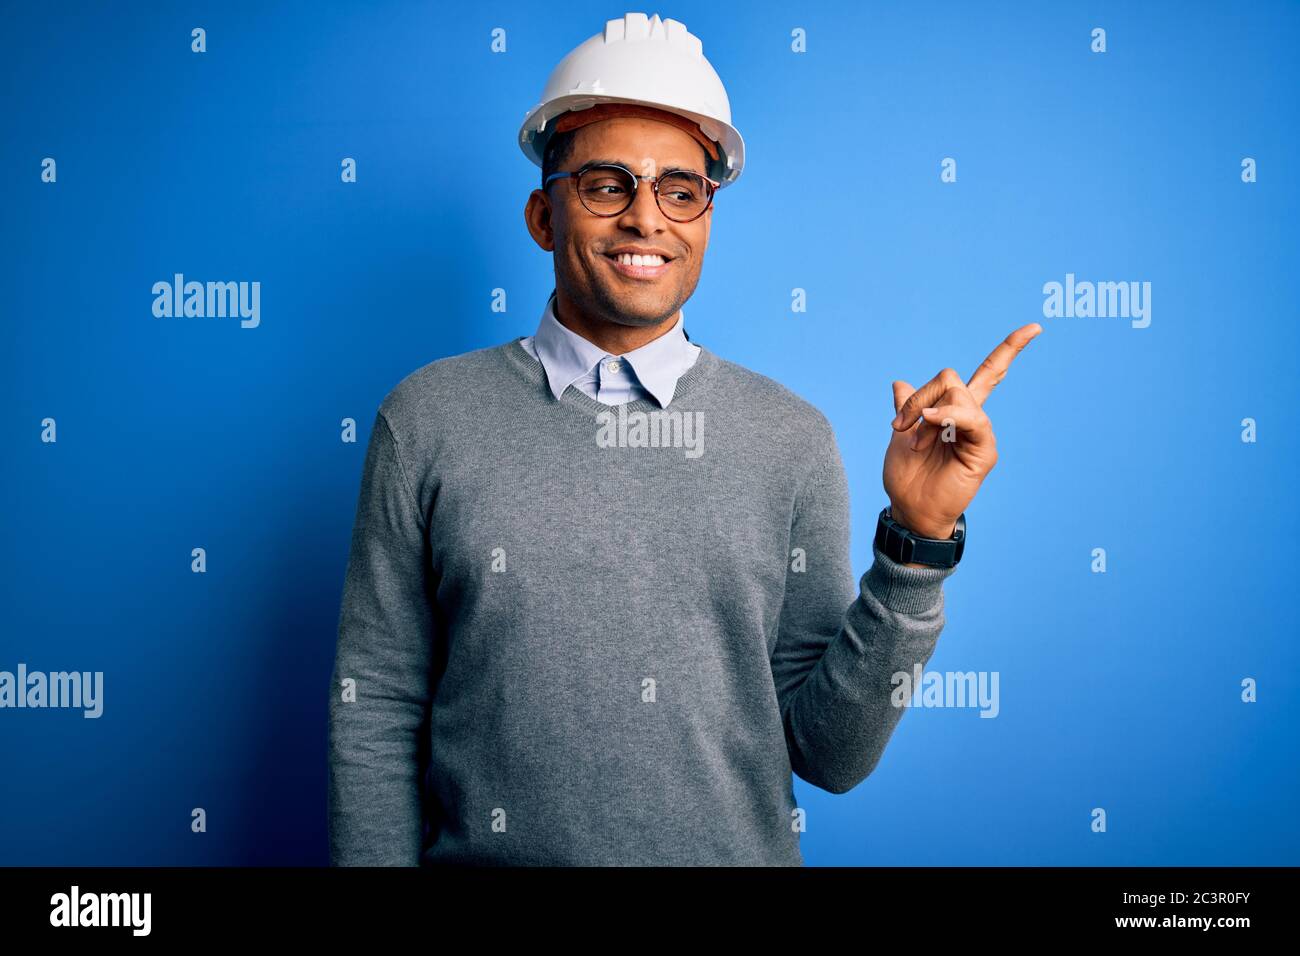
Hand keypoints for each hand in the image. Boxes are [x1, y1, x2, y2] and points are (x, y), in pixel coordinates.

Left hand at [883, 323, 1041, 540]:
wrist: (910, 510)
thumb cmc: (907, 477)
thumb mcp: (902, 433)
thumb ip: (909, 408)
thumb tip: (899, 382)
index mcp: (955, 412)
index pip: (988, 374)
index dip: (1010, 350)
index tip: (1035, 328)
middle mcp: (972, 418)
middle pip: (952, 378)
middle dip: (919, 397)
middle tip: (901, 425)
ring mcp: (980, 433)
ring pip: (958, 396)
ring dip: (927, 414)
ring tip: (917, 441)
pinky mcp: (985, 450)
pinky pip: (973, 420)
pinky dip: (948, 417)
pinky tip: (930, 425)